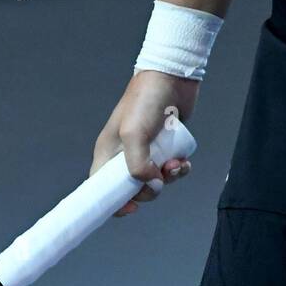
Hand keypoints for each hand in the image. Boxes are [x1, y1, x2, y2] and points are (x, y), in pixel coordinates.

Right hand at [89, 71, 198, 217]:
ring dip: (169, 178)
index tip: (131, 208)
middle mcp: (125, 154)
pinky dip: (179, 170)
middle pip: (132, 189)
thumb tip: (151, 184)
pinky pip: (171, 169)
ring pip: (155, 180)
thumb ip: (136, 165)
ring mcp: (147, 150)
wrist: (172, 77)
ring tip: (176, 164)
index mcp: (108, 152)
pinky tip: (184, 161)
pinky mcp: (165, 146)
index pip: (101, 187)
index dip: (113, 202)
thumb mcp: (134, 134)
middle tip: (160, 177)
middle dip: (150, 189)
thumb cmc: (145, 101)